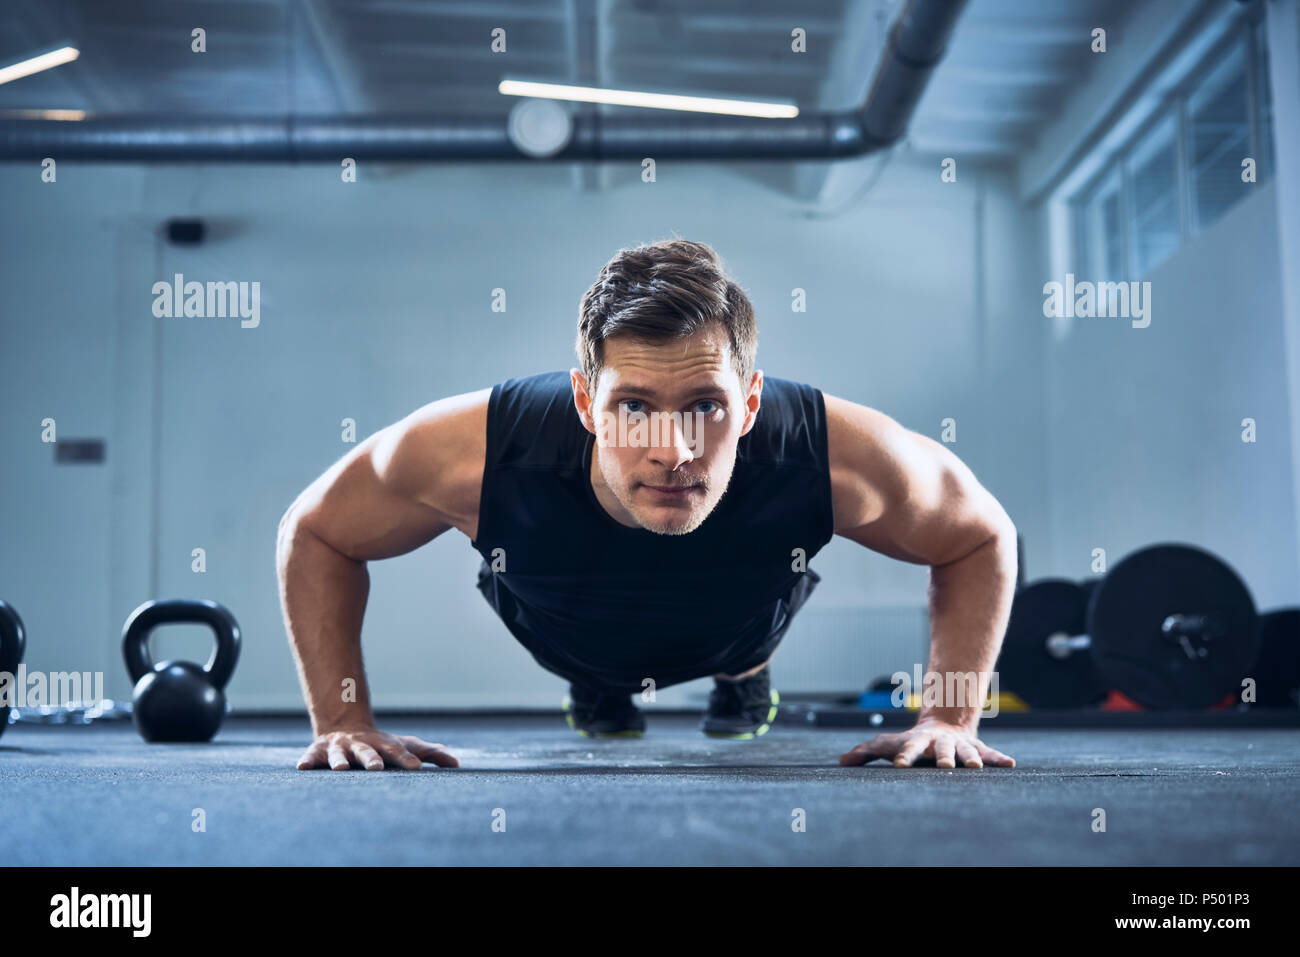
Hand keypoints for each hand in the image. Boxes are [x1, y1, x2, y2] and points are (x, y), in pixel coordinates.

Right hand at [297, 729, 460, 770]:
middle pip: (369, 753)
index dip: (407, 759)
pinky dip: (308, 761)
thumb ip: (430, 754)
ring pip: (340, 755)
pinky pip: (312, 757)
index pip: (398, 752)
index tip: (416, 768)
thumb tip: (457, 763)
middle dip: (372, 760)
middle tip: (377, 769)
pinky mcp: (318, 751)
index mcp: (384, 746)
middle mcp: (362, 745)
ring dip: (340, 761)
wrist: (346, 726)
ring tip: (342, 768)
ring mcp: (340, 748)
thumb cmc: (382, 745)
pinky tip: (302, 767)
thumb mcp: (405, 746)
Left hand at [839, 718, 1014, 768]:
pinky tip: (1011, 764)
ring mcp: (960, 746)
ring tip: (977, 767)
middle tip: (945, 766)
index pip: (909, 749)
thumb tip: (842, 761)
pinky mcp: (977, 749)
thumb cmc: (911, 742)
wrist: (943, 724)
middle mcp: (941, 744)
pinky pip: (990, 753)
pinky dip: (1000, 758)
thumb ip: (866, 752)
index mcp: (919, 743)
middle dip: (943, 758)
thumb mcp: (888, 744)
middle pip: (942, 750)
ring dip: (971, 759)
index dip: (905, 757)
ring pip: (966, 752)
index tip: (901, 765)